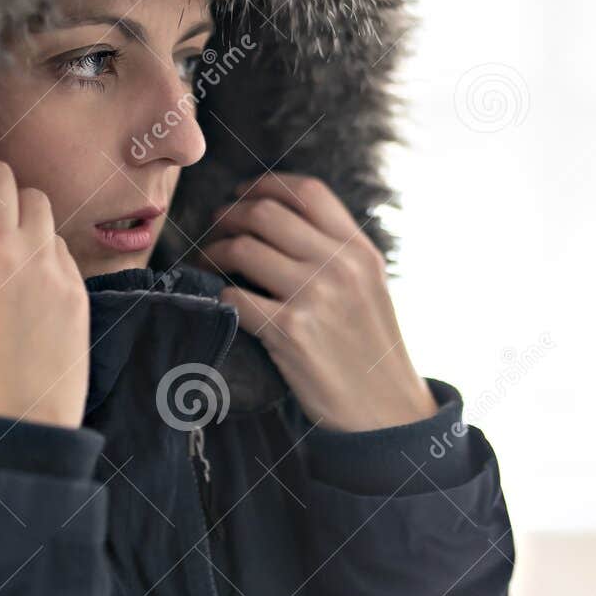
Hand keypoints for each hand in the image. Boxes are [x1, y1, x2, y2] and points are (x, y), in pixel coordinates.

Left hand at [193, 171, 437, 432]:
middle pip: (265, 213)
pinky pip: (234, 296)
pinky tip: (220, 300)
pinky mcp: (291, 332)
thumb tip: (281, 220)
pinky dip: (219, 295)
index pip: (307, 191)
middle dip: (228, 216)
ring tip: (208, 264)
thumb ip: (336, 252)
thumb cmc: (371, 351)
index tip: (241, 194)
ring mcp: (315, 296)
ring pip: (243, 248)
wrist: (387, 412)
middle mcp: (340, 265)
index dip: (265, 184)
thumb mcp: (369, 287)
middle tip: (215, 229)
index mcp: (360, 250)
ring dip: (214, 252)